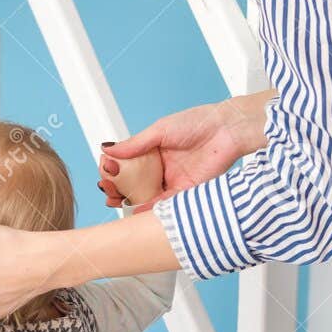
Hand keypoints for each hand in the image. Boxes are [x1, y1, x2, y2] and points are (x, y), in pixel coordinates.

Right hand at [97, 95, 269, 211]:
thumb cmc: (197, 122)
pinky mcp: (186, 192)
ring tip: (114, 200)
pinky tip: (136, 209)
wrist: (226, 129)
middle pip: (133, 184)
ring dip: (129, 201)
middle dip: (117, 189)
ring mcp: (172, 181)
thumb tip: (107, 149)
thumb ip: (135, 144)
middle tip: (107, 190)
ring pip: (146, 196)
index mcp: (152, 152)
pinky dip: (150, 209)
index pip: (127, 166)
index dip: (113, 171)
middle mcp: (161, 169)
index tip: (105, 173)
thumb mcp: (159, 131)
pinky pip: (165, 204)